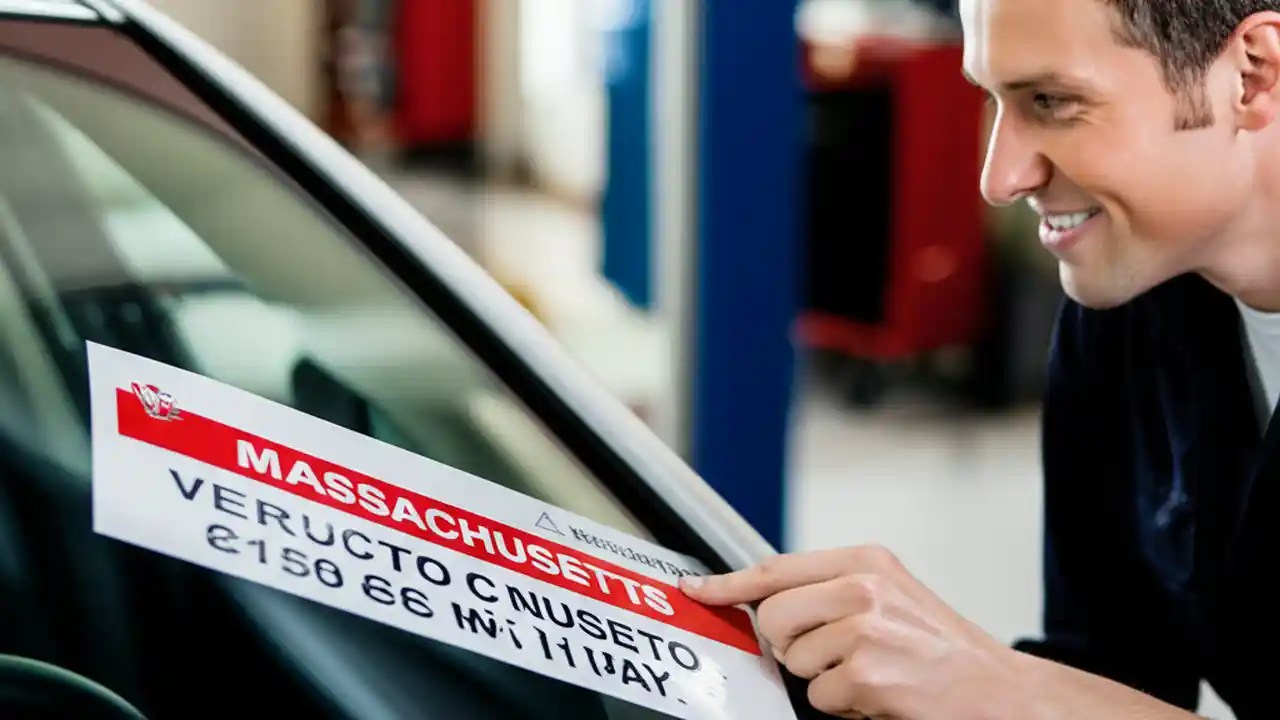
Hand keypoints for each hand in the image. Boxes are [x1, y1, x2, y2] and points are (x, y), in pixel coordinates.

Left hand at [680, 545, 1031, 719]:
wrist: (1000, 692)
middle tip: (835, 656)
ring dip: (824, 679)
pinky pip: (820, 698)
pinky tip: (880, 694)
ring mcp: (865, 630)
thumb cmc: (943, 649)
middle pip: (773, 617)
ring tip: (871, 672)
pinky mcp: (866, 674)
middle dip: (792, 646)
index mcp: (866, 562)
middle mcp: (864, 588)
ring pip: (794, 661)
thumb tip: (768, 602)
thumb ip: (832, 591)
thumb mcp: (890, 598)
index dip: (729, 583)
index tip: (697, 590)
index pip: (776, 568)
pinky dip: (845, 706)